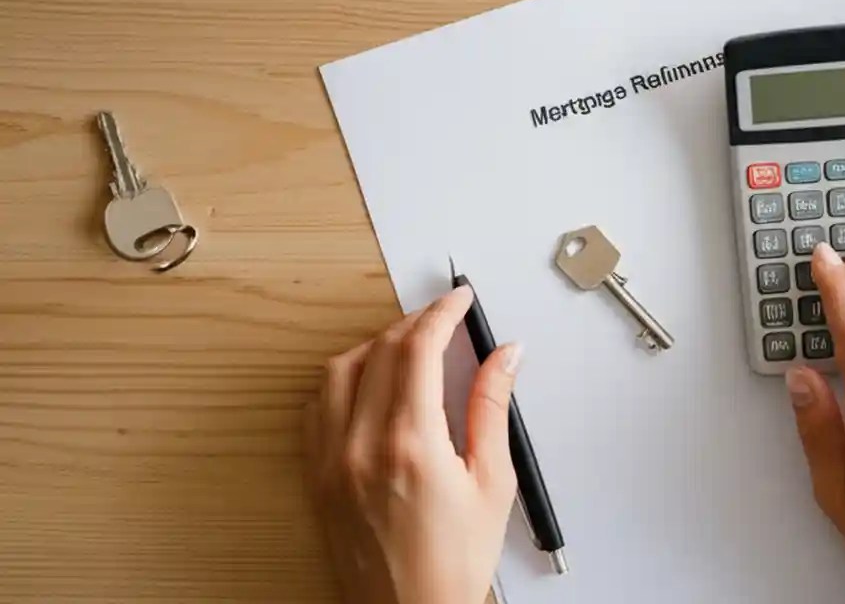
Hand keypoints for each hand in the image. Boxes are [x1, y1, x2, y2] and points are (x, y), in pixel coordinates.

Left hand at [303, 286, 520, 603]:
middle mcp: (360, 446)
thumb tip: (505, 356)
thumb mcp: (492, 483)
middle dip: (415, 323)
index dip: (442, 313)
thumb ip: (493, 409)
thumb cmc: (453, 567)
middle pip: (381, 350)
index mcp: (409, 445)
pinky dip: (343, 381)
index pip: (419, 349)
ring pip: (339, 371)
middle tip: (444, 319)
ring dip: (375, 346)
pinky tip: (369, 386)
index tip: (460, 300)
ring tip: (409, 348)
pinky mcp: (317, 476)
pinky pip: (316, 407)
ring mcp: (331, 461)